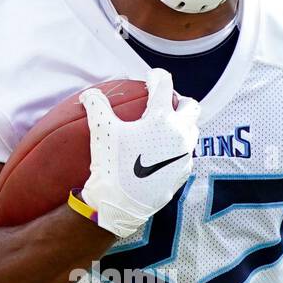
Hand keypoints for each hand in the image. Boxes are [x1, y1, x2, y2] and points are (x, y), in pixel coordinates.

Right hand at [79, 68, 199, 236]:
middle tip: (166, 102)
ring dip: (182, 123)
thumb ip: (97, 106)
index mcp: (161, 118)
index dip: (156, 77)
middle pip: (191, 107)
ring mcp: (184, 155)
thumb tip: (89, 95)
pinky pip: (186, 154)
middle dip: (180, 100)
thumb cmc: (112, 165)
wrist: (121, 204)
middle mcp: (179, 133)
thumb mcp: (101, 131)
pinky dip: (177, 147)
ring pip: (193, 130)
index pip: (165, 86)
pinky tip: (163, 152)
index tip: (150, 78)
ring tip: (166, 126)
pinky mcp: (183, 173)